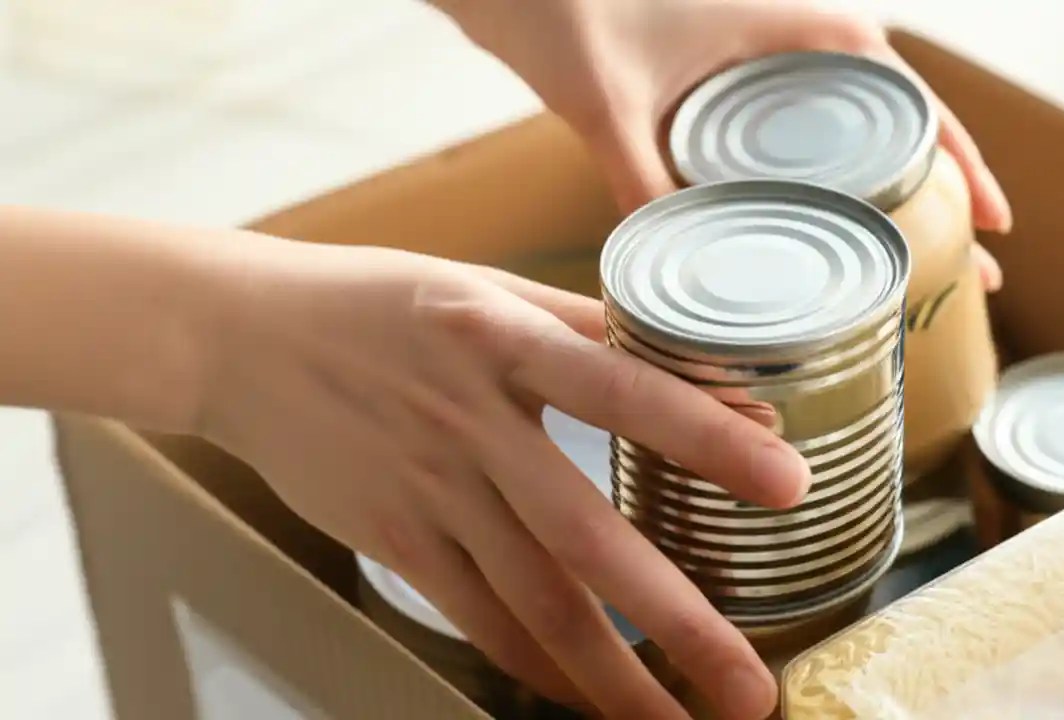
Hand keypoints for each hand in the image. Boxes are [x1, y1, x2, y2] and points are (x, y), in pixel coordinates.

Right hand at [199, 238, 810, 718]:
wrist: (241, 339)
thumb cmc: (377, 303)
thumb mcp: (483, 288)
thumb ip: (587, 328)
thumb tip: (703, 371)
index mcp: (504, 339)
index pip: (625, 389)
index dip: (709, 436)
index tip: (788, 481)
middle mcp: (470, 423)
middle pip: (587, 536)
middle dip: (679, 621)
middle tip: (751, 687)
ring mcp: (428, 490)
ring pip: (533, 603)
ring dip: (612, 678)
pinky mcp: (391, 538)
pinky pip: (476, 617)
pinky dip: (535, 665)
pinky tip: (583, 698)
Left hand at [439, 0, 1010, 290]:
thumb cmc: (565, 7)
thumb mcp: (609, 101)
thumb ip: (637, 180)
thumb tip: (667, 275)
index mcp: (796, 27)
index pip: (910, 99)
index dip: (966, 162)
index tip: (999, 226)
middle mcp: (794, 46)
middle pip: (898, 131)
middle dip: (943, 203)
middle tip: (976, 280)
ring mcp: (766, 72)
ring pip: (853, 145)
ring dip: (891, 205)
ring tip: (919, 277)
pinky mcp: (731, 93)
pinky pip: (800, 151)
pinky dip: (826, 197)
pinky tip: (822, 252)